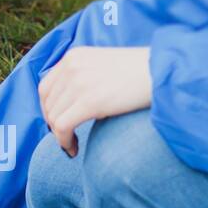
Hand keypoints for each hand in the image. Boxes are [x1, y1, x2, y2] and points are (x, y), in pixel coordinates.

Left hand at [38, 46, 152, 156]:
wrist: (162, 71)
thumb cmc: (139, 72)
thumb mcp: (102, 66)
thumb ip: (82, 78)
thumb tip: (69, 106)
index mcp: (73, 57)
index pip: (45, 87)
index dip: (48, 110)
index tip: (59, 123)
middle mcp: (71, 67)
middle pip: (47, 104)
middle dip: (54, 125)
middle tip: (67, 138)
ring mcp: (79, 83)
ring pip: (53, 118)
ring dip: (60, 137)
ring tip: (73, 146)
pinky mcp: (89, 101)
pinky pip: (62, 127)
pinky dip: (64, 142)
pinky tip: (74, 150)